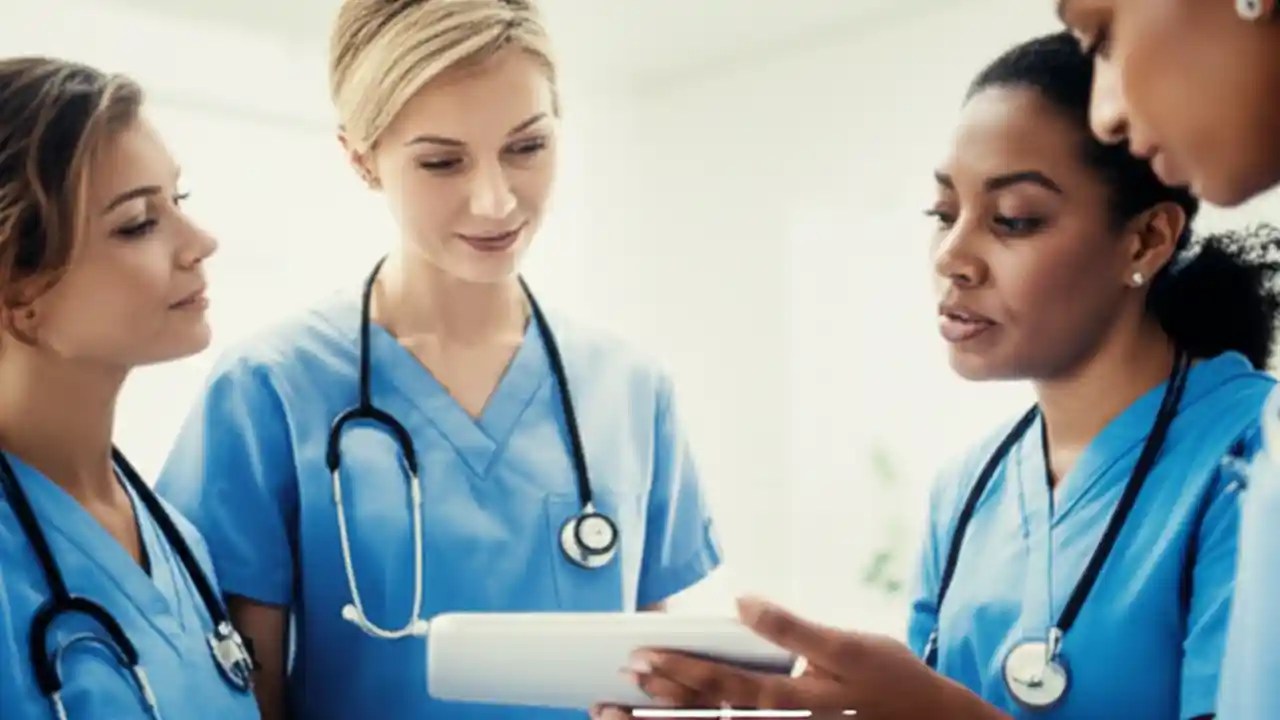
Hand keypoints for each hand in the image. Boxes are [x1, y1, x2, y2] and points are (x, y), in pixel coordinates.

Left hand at [592, 597, 1006, 719]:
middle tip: (616, 686)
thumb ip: (791, 629)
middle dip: (659, 699)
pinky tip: (668, 717)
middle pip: (709, 716)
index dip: (680, 669)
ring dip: (667, 719)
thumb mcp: (847, 645)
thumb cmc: (889, 680)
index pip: (725, 685)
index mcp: (795, 698)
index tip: (641, 655)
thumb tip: (744, 602)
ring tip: (623, 709)